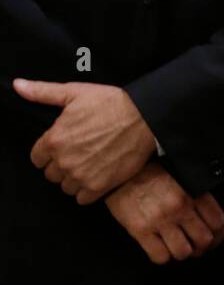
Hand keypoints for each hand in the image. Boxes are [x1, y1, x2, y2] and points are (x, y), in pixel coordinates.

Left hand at [15, 79, 156, 202]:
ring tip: (89, 165)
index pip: (37, 158)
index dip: (49, 152)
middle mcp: (64, 161)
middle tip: (79, 154)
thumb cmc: (110, 103)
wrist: (144, 118)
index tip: (63, 146)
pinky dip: (87, 190)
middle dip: (62, 165)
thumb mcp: (75, 93)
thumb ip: (43, 92)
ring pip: (66, 187)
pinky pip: (82, 199)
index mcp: (54, 139)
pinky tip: (97, 176)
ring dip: (74, 179)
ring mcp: (81, 175)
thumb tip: (17, 85)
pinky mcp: (99, 186)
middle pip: (51, 174)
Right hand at [105, 162, 223, 263]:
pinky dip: (162, 257)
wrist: (120, 172)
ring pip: (183, 252)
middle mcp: (179, 206)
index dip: (218, 237)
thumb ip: (197, 194)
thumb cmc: (150, 173)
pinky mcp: (140, 230)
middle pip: (204, 240)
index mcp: (193, 191)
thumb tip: (208, 217)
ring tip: (176, 247)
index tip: (213, 240)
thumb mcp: (181, 176)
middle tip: (195, 248)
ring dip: (182, 253)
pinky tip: (160, 248)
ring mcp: (160, 219)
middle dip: (201, 248)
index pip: (218, 222)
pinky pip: (160, 256)